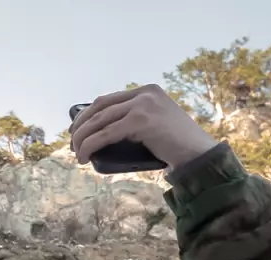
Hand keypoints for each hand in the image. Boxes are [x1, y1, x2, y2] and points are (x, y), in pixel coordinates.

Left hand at [69, 84, 217, 171]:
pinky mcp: (142, 121)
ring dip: (82, 139)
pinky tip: (85, 157)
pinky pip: (106, 134)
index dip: (87, 115)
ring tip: (77, 154)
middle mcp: (145, 93)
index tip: (76, 131)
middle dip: (81, 126)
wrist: (198, 154)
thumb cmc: (175, 146)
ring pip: (99, 120)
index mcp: (147, 91)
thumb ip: (133, 121)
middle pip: (99, 107)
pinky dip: (90, 146)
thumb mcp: (153, 125)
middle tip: (73, 144)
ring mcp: (144, 105)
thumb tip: (102, 134)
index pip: (107, 100)